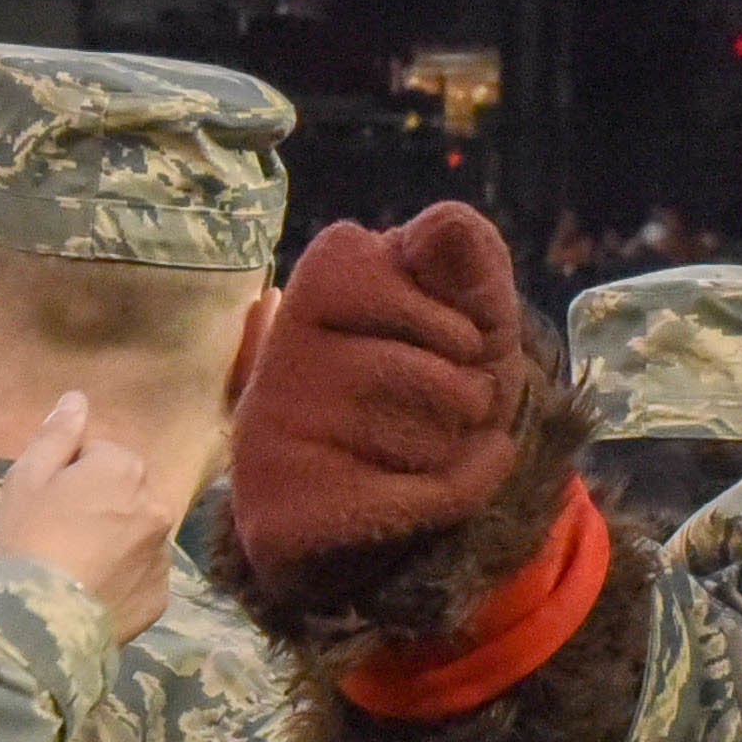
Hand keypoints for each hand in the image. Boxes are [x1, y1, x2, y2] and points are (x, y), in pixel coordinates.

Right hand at [0, 392, 182, 636]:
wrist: (41, 619)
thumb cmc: (28, 538)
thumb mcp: (27, 476)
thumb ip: (58, 434)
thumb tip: (78, 398)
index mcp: (124, 468)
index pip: (100, 454)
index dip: (69, 474)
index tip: (48, 501)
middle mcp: (157, 504)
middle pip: (125, 492)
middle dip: (100, 503)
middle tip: (59, 533)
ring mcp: (162, 553)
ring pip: (137, 532)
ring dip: (115, 539)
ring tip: (76, 565)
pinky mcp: (160, 595)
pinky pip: (142, 575)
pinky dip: (123, 578)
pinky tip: (92, 590)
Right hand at [226, 207, 538, 583]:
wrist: (390, 504)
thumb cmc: (437, 389)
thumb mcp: (470, 315)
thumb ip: (466, 260)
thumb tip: (442, 226)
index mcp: (317, 283)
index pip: (410, 277)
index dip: (456, 323)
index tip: (442, 344)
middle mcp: (278, 356)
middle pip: (435, 373)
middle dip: (465, 395)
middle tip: (436, 406)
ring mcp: (272, 436)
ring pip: (429, 436)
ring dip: (454, 445)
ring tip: (422, 444)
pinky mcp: (283, 514)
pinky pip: (420, 497)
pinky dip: (464, 488)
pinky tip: (451, 481)